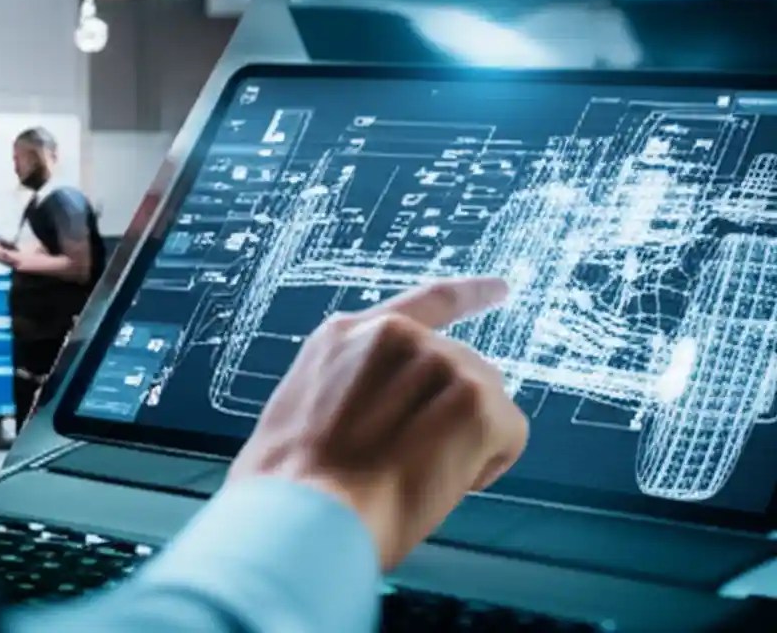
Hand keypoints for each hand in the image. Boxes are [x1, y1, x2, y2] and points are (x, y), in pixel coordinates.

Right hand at [228, 277, 526, 570]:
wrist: (306, 513)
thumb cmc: (293, 484)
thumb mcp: (302, 408)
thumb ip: (353, 388)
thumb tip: (388, 412)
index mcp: (346, 335)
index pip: (423, 304)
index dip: (468, 295)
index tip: (501, 288)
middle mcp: (396, 335)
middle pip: (461, 368)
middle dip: (450, 415)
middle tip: (408, 463)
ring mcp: (439, 362)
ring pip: (486, 403)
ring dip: (464, 443)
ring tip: (413, 476)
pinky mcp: (476, 398)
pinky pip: (509, 435)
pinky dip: (487, 466)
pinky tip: (444, 483)